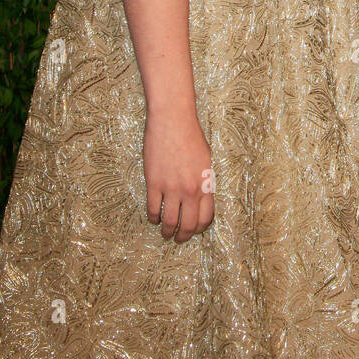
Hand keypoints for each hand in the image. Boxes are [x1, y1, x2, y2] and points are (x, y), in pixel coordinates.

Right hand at [143, 109, 214, 243]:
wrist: (173, 120)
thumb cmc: (191, 136)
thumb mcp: (206, 160)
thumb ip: (204, 181)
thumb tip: (201, 198)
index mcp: (206, 184)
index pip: (205, 218)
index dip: (199, 228)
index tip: (194, 230)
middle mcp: (190, 190)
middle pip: (188, 225)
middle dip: (183, 236)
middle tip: (178, 239)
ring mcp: (171, 188)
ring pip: (169, 222)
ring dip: (167, 232)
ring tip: (165, 233)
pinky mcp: (154, 183)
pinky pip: (153, 209)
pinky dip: (153, 218)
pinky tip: (153, 218)